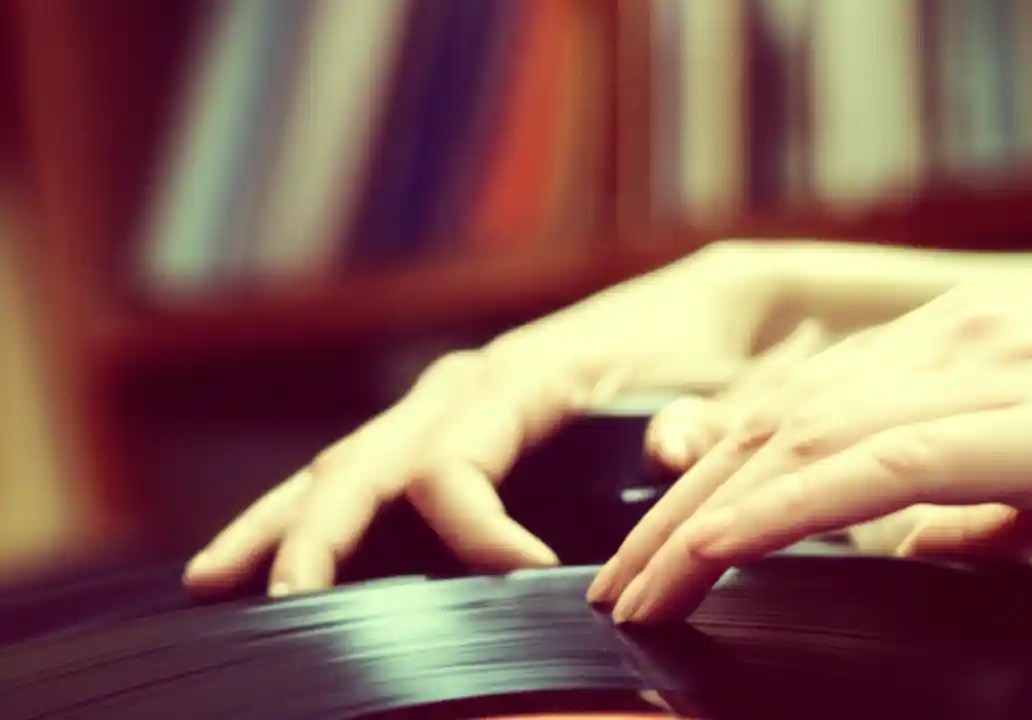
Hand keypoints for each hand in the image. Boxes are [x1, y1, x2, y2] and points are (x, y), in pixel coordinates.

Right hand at [182, 246, 773, 597]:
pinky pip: (368, 468)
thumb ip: (702, 421)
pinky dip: (310, 508)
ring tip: (209, 578)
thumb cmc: (718, 351)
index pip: (457, 464)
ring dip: (278, 520)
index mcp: (529, 373)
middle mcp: (471, 382)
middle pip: (368, 460)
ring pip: (345, 462)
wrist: (716, 304)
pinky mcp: (455, 423)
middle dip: (319, 533)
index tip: (523, 581)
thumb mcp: (730, 386)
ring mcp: (454, 401)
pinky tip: (264, 552)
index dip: (471, 532)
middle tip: (282, 603)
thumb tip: (672, 448)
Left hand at [590, 283, 1031, 622]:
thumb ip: (977, 507)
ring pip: (794, 445)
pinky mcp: (1011, 418)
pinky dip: (776, 511)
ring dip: (699, 520)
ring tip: (637, 588)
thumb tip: (909, 548)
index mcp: (948, 353)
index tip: (660, 542)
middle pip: (771, 428)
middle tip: (616, 582)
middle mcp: (941, 346)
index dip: (714, 478)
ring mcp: (972, 371)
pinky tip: (716, 549)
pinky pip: (864, 467)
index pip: (797, 414)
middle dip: (676, 510)